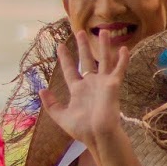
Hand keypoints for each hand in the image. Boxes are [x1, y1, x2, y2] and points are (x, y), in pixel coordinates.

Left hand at [40, 30, 130, 147]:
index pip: (70, 69)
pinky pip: (118, 70)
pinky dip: (122, 60)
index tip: (60, 46)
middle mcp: (90, 83)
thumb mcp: (61, 116)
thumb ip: (51, 104)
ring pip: (104, 60)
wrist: (98, 135)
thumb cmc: (82, 129)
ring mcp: (102, 83)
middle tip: (80, 32)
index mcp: (78, 89)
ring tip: (104, 31)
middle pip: (86, 60)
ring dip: (104, 46)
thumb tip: (41, 90)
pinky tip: (125, 48)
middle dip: (83, 46)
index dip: (65, 58)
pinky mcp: (113, 85)